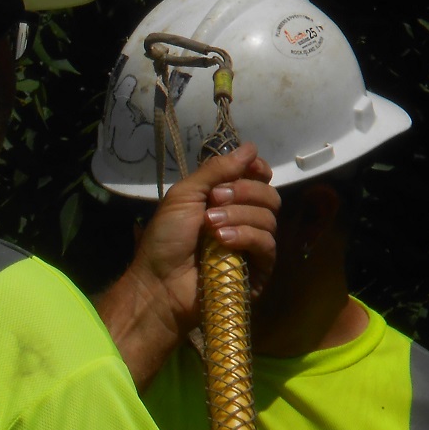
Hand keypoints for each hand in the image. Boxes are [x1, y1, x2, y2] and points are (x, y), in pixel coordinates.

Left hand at [97, 143, 278, 389]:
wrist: (159, 282)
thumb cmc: (166, 239)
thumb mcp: (185, 195)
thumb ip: (216, 170)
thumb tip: (250, 147)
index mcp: (227, 201)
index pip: (259, 179)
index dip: (257, 170)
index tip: (250, 168)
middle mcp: (243, 220)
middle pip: (269, 195)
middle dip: (243, 192)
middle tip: (214, 200)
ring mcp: (252, 246)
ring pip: (269, 218)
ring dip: (237, 216)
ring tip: (209, 227)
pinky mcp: (257, 270)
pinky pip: (267, 245)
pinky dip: (246, 237)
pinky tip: (222, 241)